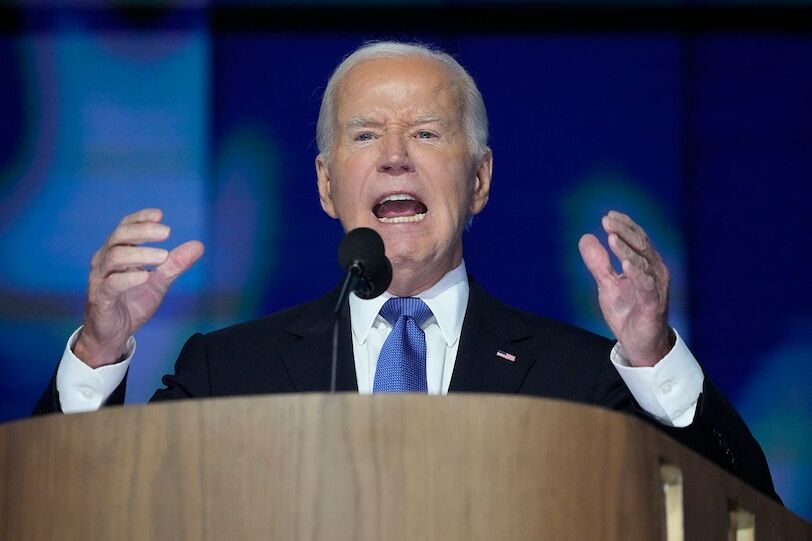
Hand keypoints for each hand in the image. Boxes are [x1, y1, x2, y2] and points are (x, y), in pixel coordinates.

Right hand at [73, 208, 203, 367]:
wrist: (115, 333)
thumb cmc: (132, 302)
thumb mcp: (159, 282)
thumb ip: (175, 264)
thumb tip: (199, 245)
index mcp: (118, 252)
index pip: (125, 227)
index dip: (140, 218)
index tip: (160, 215)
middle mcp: (105, 261)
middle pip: (119, 236)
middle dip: (142, 231)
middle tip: (166, 232)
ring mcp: (100, 278)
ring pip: (114, 256)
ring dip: (140, 254)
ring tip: (163, 256)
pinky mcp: (99, 297)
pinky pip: (111, 284)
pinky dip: (128, 278)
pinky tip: (145, 276)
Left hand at [578, 210, 672, 366]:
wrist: (639, 343)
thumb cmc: (628, 312)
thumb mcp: (607, 284)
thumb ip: (598, 262)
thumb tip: (586, 237)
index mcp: (646, 264)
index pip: (637, 239)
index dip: (625, 225)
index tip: (608, 215)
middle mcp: (655, 272)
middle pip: (641, 245)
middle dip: (624, 231)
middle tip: (607, 221)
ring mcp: (656, 288)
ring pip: (643, 263)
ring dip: (627, 249)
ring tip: (612, 238)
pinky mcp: (652, 305)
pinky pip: (646, 286)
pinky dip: (636, 274)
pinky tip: (625, 265)